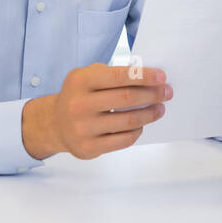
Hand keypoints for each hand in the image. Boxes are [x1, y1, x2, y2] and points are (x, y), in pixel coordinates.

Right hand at [23, 64, 172, 160]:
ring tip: (160, 108)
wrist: (54, 123)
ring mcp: (82, 128)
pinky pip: (123, 140)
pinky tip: (141, 124)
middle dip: (153, 94)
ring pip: (128, 121)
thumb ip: (114, 75)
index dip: (145, 76)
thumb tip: (150, 80)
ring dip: (150, 114)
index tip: (162, 77)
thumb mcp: (89, 76)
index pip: (120, 76)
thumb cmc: (80, 94)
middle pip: (127, 98)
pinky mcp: (87, 147)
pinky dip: (137, 131)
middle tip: (167, 92)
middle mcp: (79, 104)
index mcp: (81, 81)